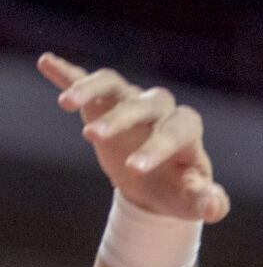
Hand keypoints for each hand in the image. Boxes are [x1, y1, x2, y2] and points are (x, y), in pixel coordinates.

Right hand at [38, 56, 228, 222]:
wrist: (156, 185)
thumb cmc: (178, 193)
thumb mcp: (193, 204)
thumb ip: (210, 204)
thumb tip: (212, 203)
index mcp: (186, 132)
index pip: (175, 131)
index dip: (156, 146)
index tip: (134, 168)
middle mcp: (160, 110)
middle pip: (142, 104)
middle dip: (119, 119)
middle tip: (91, 137)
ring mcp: (131, 102)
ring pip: (113, 83)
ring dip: (90, 88)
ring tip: (66, 102)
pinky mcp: (105, 103)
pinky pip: (87, 81)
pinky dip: (68, 72)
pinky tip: (47, 62)